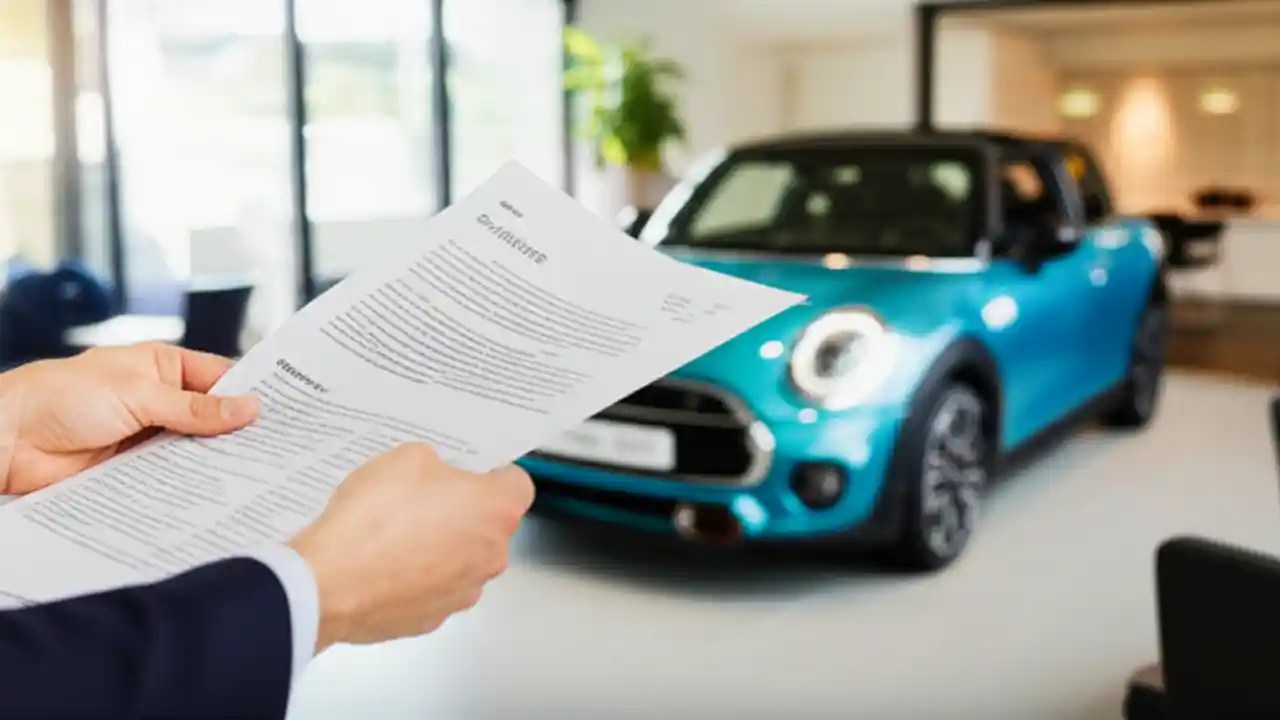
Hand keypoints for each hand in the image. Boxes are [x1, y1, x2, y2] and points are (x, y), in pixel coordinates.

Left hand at [0, 343, 259, 494]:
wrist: (7, 439)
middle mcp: (159, 400)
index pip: (220, 378)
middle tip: (277, 450)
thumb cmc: (61, 396)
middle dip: (238, 432)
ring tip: (256, 476)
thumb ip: (194, 408)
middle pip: (212, 418)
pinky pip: (172, 477)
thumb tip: (247, 408)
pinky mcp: (135, 470)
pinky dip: (189, 485)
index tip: (283, 412)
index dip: (250, 393)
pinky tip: (215, 494)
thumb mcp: (137, 393)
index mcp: (162, 367)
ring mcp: (148, 436)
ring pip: (194, 450)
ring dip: (215, 461)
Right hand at [287, 444, 534, 650]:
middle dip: (461, 511)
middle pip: (488, 526)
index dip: (492, 474)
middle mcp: (491, 556)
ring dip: (438, 547)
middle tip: (422, 499)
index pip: (517, 485)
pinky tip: (382, 564)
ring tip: (394, 533)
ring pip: (461, 560)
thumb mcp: (407, 458)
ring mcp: (464, 592)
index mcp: (496, 511)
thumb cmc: (375, 517)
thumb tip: (434, 477)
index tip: (470, 472)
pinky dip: (414, 577)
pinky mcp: (433, 619)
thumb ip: (436, 464)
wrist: (331, 583)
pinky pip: (432, 589)